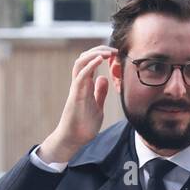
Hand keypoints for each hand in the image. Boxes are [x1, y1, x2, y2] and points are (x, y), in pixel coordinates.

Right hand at [37, 45, 115, 163]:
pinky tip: (99, 60)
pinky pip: (81, 76)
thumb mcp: (98, 106)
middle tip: (114, 49)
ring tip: (108, 52)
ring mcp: (77, 89)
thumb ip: (100, 92)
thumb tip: (104, 78)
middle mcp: (80, 84)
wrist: (73, 140)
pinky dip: (90, 65)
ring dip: (94, 54)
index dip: (101, 54)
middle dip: (99, 50)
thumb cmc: (83, 126)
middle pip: (84, 58)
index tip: (115, 53)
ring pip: (80, 63)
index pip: (91, 63)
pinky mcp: (76, 96)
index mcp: (85, 85)